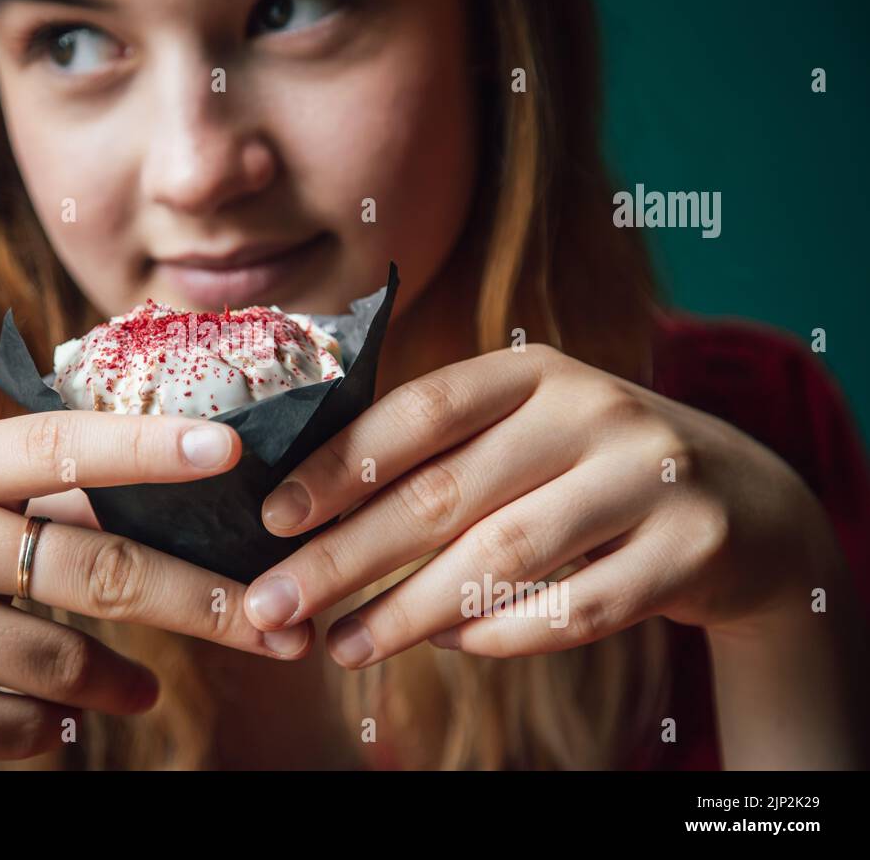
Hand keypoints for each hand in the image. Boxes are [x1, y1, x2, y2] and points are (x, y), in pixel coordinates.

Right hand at [0, 411, 311, 769]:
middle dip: (201, 602)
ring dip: (119, 683)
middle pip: (96, 570)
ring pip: (63, 664)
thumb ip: (24, 502)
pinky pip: (18, 730)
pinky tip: (48, 722)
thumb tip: (157, 506)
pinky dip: (50, 730)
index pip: (58, 446)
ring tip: (141, 691)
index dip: (148, 446)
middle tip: (273, 627)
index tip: (231, 450)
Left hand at [243, 343, 843, 666]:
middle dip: (346, 557)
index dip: (340, 465)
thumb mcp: (527, 428)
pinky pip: (573, 608)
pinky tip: (446, 647)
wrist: (746, 501)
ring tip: (343, 645)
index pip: (420, 411)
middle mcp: (592, 409)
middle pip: (445, 493)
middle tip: (275, 604)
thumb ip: (442, 449)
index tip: (272, 517)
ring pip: (502, 557)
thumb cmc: (591, 465)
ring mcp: (647, 477)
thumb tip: (311, 505)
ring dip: (408, 611)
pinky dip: (500, 635)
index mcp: (534, 371)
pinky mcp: (688, 549)